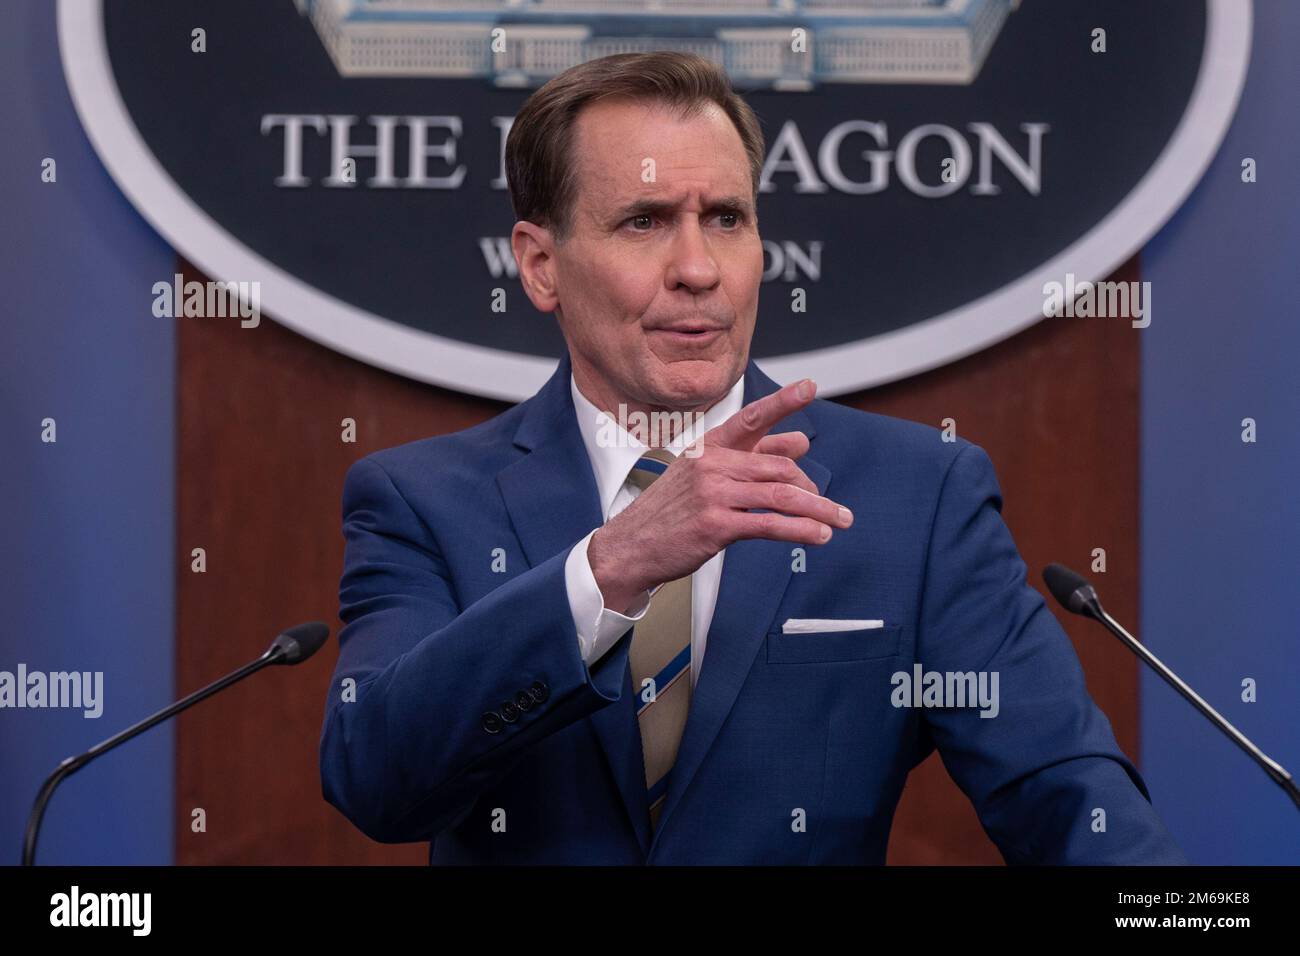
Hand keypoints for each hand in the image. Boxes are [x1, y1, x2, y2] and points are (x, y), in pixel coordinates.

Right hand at [587, 379, 852, 611]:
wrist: (630, 546)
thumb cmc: (669, 512)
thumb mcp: (702, 475)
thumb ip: (748, 459)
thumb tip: (797, 441)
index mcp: (708, 447)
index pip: (751, 418)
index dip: (782, 402)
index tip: (809, 386)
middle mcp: (712, 465)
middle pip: (778, 466)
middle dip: (810, 488)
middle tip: (828, 506)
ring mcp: (713, 494)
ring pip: (780, 496)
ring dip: (817, 509)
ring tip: (839, 519)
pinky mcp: (715, 526)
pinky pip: (769, 524)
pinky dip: (799, 530)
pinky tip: (817, 535)